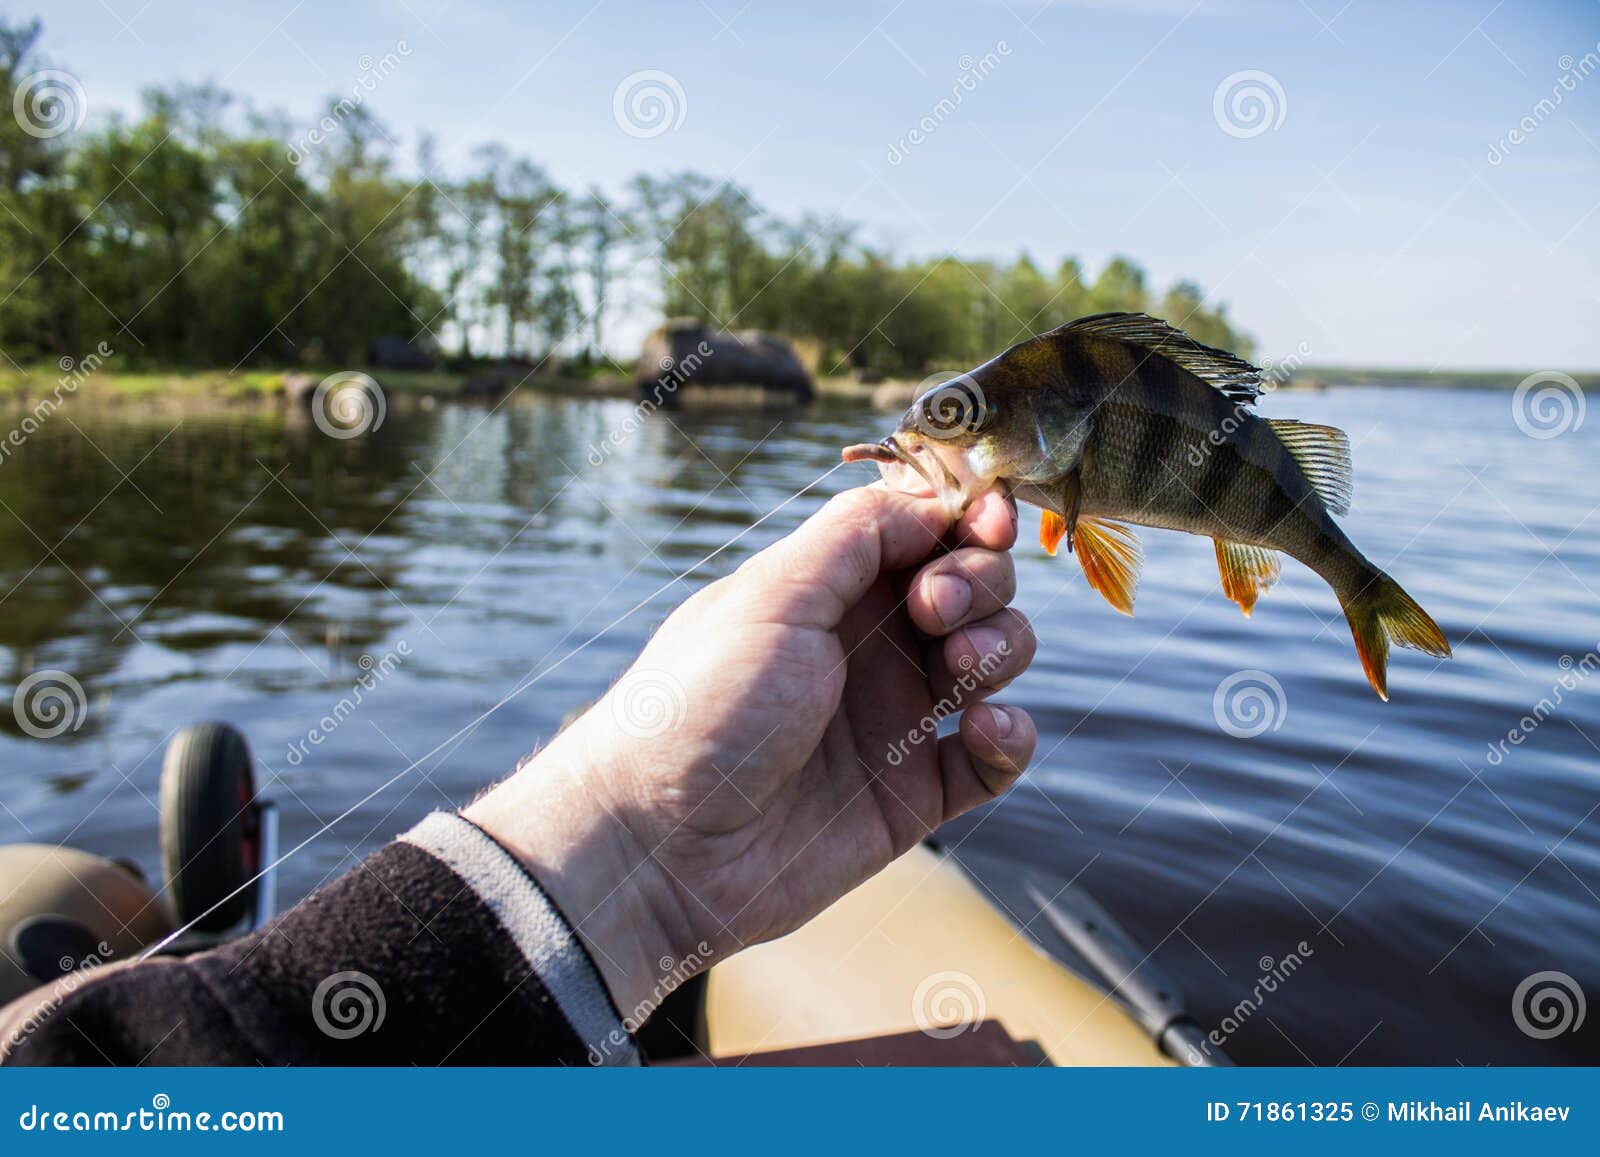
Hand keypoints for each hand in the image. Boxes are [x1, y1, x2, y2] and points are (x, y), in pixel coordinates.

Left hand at [464, 483, 1036, 1018]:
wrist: (657, 848)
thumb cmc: (697, 707)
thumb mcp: (771, 596)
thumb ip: (857, 536)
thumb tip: (933, 500)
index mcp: (830, 588)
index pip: (924, 531)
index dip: (967, 518)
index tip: (989, 520)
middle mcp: (868, 646)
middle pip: (973, 587)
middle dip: (980, 582)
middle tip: (936, 607)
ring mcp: (894, 718)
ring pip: (994, 662)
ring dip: (1000, 648)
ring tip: (958, 668)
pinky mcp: (912, 794)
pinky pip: (993, 756)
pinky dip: (1009, 735)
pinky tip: (983, 729)